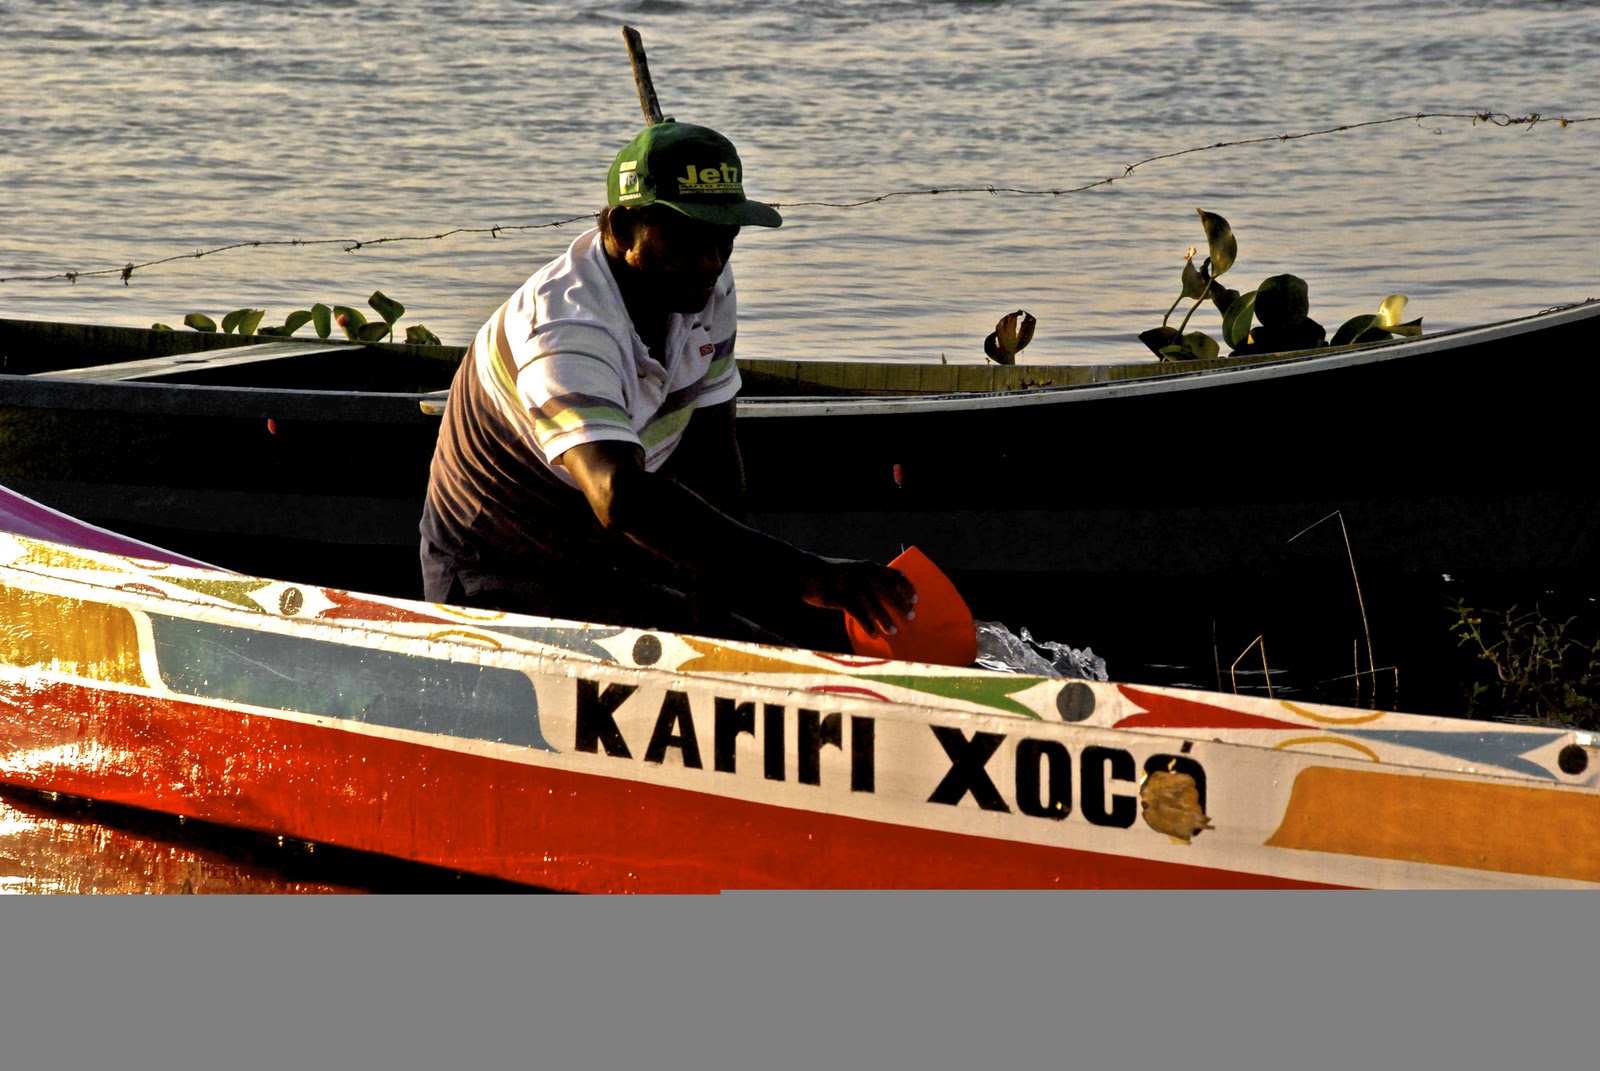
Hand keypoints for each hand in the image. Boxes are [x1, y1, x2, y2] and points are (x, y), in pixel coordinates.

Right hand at [798, 557, 918, 636]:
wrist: (806, 572)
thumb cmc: (833, 576)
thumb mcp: (853, 572)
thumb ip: (869, 582)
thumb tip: (886, 599)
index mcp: (869, 567)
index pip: (896, 575)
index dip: (907, 588)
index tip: (915, 600)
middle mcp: (863, 574)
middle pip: (888, 591)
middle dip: (901, 605)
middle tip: (911, 617)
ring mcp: (851, 585)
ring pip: (874, 605)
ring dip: (885, 619)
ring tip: (894, 631)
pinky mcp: (839, 597)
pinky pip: (857, 614)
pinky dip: (867, 625)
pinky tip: (873, 634)